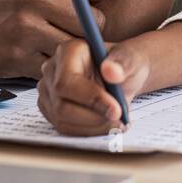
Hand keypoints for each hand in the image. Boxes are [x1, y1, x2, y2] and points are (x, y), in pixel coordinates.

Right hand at [0, 0, 108, 78]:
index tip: (86, 3)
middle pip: (94, 20)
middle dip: (92, 28)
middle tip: (79, 29)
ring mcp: (25, 29)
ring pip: (76, 45)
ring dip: (74, 48)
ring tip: (63, 42)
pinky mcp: (17, 58)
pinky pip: (55, 64)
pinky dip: (54, 63)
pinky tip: (44, 55)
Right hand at [37, 38, 151, 134]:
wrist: (124, 76)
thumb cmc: (126, 64)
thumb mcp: (133, 59)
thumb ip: (125, 62)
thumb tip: (111, 71)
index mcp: (68, 51)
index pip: (67, 82)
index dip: (90, 99)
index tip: (116, 110)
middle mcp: (52, 70)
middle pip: (61, 106)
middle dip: (94, 118)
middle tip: (119, 119)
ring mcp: (48, 91)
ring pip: (62, 121)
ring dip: (93, 127)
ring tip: (117, 122)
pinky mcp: (50, 109)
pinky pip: (65, 128)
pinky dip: (89, 131)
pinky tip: (106, 124)